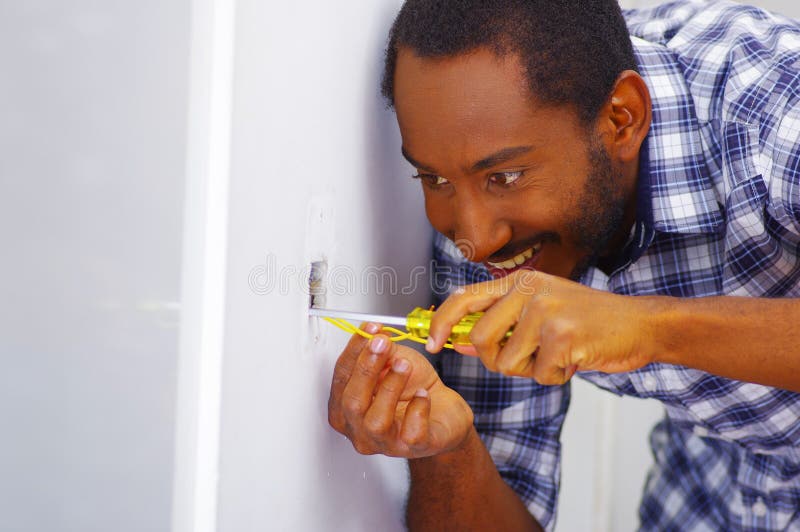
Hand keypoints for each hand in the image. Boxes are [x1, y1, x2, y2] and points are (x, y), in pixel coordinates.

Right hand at [328, 323, 473, 457]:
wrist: (444, 410)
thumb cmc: (413, 389)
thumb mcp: (394, 362)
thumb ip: (382, 352)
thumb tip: (375, 337)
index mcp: (347, 408)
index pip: (341, 379)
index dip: (353, 352)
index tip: (368, 330)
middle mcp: (360, 429)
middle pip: (352, 402)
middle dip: (366, 369)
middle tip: (382, 344)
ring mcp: (385, 443)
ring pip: (376, 422)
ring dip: (390, 387)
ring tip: (404, 365)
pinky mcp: (413, 448)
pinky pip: (411, 433)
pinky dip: (417, 409)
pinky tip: (423, 395)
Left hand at [427, 269, 657, 384]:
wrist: (639, 324)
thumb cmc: (587, 322)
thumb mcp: (539, 313)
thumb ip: (499, 325)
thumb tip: (457, 343)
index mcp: (520, 281)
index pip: (464, 297)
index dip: (441, 322)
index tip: (433, 345)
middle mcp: (528, 290)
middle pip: (481, 340)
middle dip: (497, 360)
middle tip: (527, 358)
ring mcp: (545, 311)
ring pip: (507, 363)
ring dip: (531, 370)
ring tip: (557, 354)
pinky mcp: (562, 336)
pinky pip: (539, 376)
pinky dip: (556, 377)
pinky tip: (574, 360)